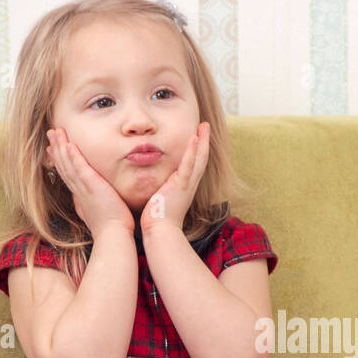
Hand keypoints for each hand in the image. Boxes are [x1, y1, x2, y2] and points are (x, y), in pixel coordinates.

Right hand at [46, 128, 135, 240]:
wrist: (113, 235)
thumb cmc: (111, 227)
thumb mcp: (97, 213)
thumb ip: (90, 205)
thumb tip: (84, 203)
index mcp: (80, 195)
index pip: (67, 174)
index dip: (59, 160)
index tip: (52, 149)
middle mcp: (79, 191)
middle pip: (64, 166)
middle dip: (56, 149)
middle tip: (51, 133)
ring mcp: (84, 189)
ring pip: (68, 164)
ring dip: (61, 147)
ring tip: (55, 132)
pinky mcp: (92, 187)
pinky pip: (80, 169)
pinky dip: (74, 157)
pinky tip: (69, 145)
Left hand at [141, 122, 209, 236]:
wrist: (160, 231)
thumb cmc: (157, 219)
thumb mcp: (160, 199)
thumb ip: (159, 189)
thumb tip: (152, 184)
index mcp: (184, 187)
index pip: (193, 165)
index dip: (197, 150)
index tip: (197, 136)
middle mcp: (189, 184)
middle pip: (201, 159)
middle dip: (204, 142)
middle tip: (205, 126)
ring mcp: (186, 184)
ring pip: (199, 159)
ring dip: (202, 142)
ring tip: (204, 126)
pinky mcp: (181, 185)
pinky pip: (189, 166)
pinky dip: (192, 152)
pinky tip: (194, 138)